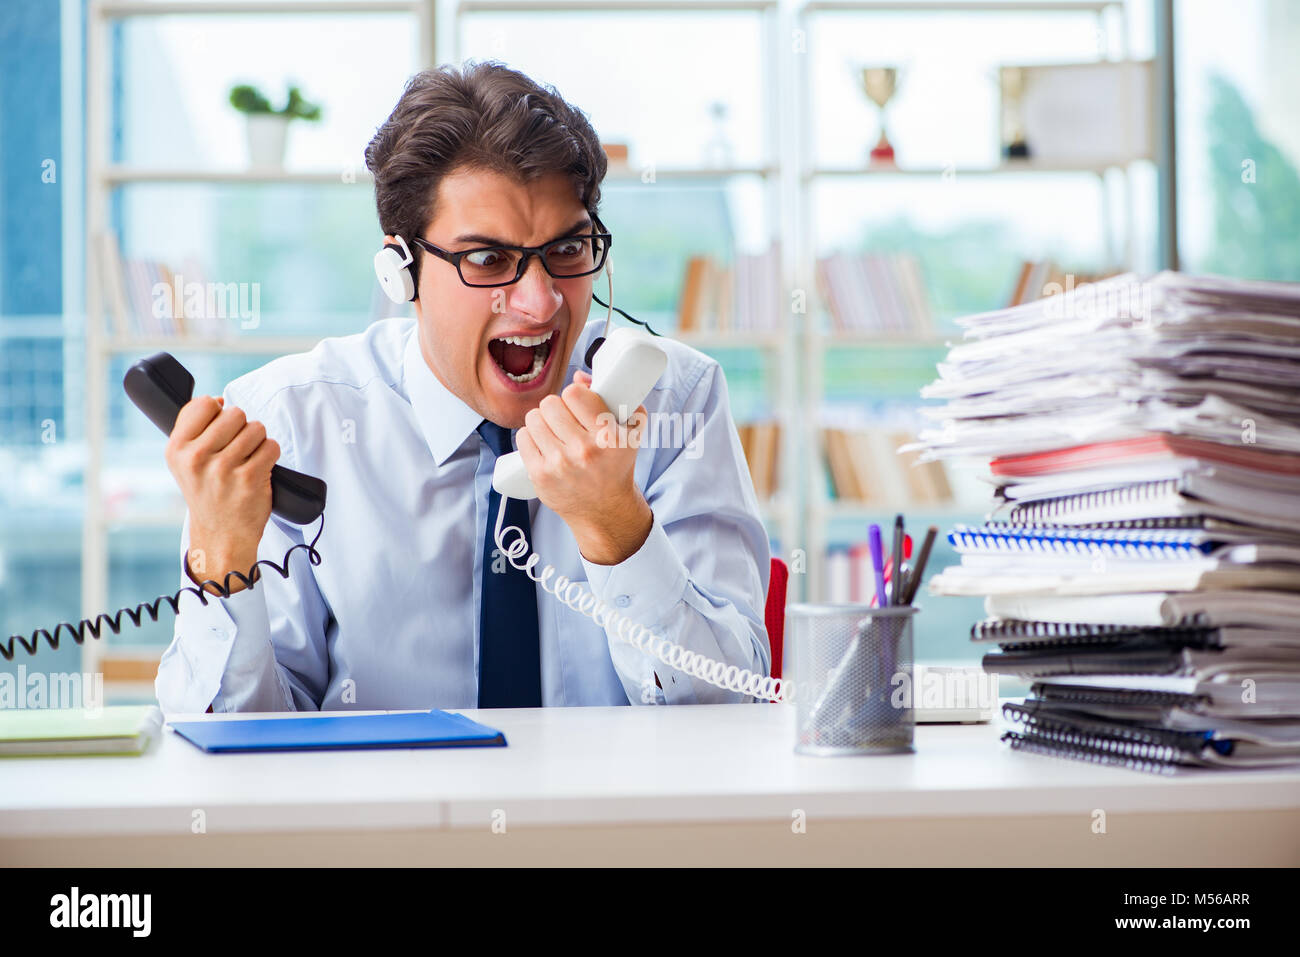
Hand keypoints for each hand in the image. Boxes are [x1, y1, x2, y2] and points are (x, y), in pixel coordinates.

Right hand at [164, 396, 279, 592]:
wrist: (221, 534)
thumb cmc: (206, 491)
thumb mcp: (183, 461)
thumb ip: (192, 427)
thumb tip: (217, 399)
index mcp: (177, 448)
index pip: (205, 403)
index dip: (219, 411)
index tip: (220, 429)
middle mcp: (197, 457)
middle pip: (235, 413)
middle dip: (242, 427)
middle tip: (237, 448)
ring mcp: (224, 468)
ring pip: (256, 428)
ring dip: (258, 441)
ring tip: (247, 459)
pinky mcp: (250, 479)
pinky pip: (271, 446)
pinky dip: (270, 454)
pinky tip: (259, 468)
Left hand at [515, 370, 652, 564]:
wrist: (605, 510)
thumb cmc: (617, 466)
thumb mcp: (630, 431)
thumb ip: (618, 397)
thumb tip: (579, 377)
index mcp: (608, 436)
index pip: (574, 393)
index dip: (574, 394)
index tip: (577, 403)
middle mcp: (583, 451)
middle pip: (550, 404)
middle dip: (556, 407)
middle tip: (563, 418)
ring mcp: (559, 464)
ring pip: (534, 418)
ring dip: (542, 421)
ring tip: (552, 430)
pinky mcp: (540, 476)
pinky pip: (523, 438)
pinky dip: (530, 436)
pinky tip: (542, 442)